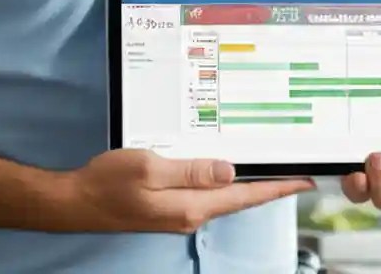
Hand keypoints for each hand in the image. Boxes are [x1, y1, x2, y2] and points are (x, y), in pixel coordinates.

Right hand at [72, 149, 313, 232]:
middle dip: (270, 185)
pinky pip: (206, 194)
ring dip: (248, 184)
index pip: (245, 196)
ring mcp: (179, 213)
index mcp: (190, 206)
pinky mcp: (169, 208)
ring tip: (272, 170)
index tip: (305, 181)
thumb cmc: (107, 182)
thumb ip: (191, 170)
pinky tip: (228, 171)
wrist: (76, 202)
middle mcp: (190, 214)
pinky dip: (224, 183)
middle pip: (240, 198)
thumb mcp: (149, 167)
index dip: (277, 188)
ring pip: (224, 197)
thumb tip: (230, 171)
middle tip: (298, 171)